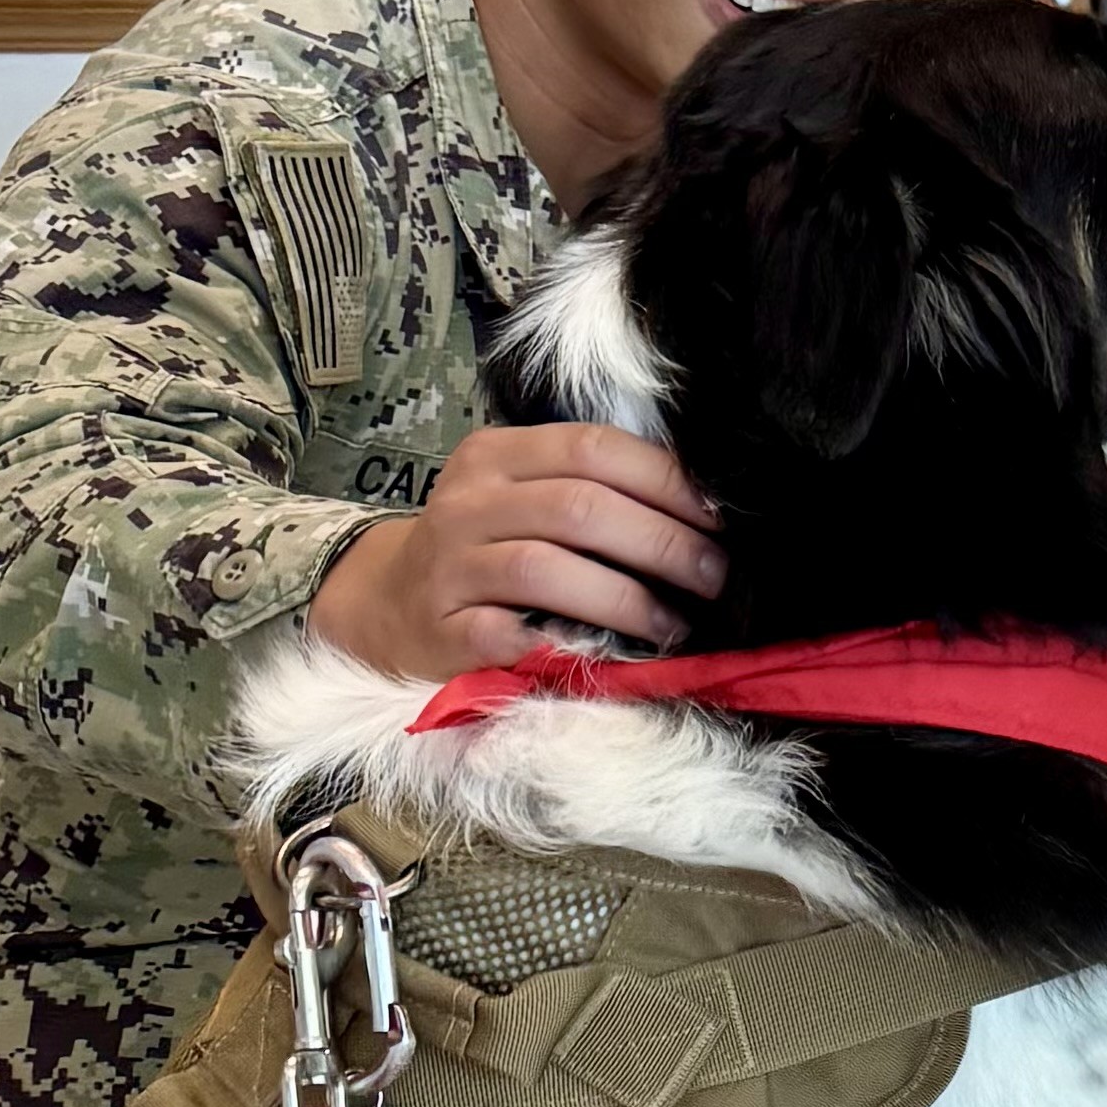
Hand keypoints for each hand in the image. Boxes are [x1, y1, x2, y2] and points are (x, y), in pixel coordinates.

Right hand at [306, 423, 723, 680]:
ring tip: (676, 625)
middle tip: (714, 576)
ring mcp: (449, 567)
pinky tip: (614, 658)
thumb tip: (704, 506)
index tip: (720, 517)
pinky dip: (569, 647)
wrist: (385, 607)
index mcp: (496, 455)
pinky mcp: (443, 632)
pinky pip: (511, 636)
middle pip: (580, 508)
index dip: (666, 481)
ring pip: (547, 570)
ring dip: (629, 600)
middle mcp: (467, 502)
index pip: (591, 448)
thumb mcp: (523, 496)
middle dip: (663, 543)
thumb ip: (592, 488)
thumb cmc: (484, 548)